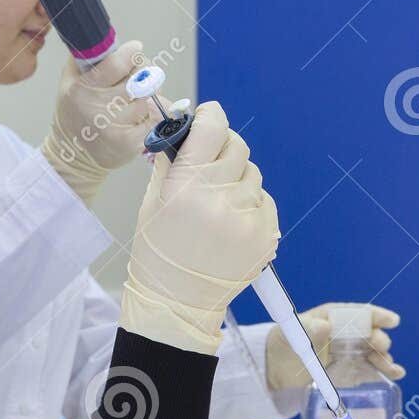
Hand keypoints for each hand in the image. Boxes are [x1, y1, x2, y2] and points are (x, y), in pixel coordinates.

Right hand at [39, 40, 157, 202]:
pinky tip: (138, 116)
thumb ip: (85, 59)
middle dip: (143, 73)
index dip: (131, 53)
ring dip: (147, 95)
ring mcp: (114, 128)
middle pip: (138, 79)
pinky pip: (153, 118)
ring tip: (135, 98)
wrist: (73, 154)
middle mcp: (97, 109)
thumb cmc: (75, 113)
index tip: (135, 49)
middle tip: (139, 75)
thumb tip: (104, 38)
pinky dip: (151, 115)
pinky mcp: (129, 143)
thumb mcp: (69, 82)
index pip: (116, 64)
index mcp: (82, 89)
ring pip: (147, 99)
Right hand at [120, 102, 279, 354]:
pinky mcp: (265, 235)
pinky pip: (265, 201)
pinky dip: (251, 206)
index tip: (208, 117)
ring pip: (252, 176)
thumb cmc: (157, 252)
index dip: (211, 116)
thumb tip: (184, 127)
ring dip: (237, 181)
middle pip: (238, 147)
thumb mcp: (152, 201)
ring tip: (218, 206)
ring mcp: (247, 218)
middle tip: (210, 166)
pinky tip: (231, 225)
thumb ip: (171, 161)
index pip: (212, 128)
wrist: (176, 302)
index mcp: (186, 186)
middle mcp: (220, 199)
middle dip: (223, 149)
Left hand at [266, 303, 403, 389]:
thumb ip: (308, 329)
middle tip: (380, 345)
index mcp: (335, 318)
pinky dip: (383, 373)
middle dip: (379, 340)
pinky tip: (395, 374)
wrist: (276, 370)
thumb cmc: (284, 343)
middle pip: (370, 334)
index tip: (392, 321)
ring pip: (374, 354)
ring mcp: (350, 354)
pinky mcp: (350, 372)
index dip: (377, 316)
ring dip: (385, 359)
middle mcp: (347, 334)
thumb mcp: (292, 333)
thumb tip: (325, 325)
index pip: (360, 314)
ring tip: (393, 369)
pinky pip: (370, 370)